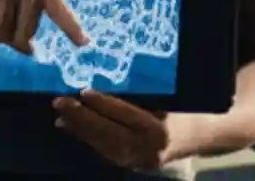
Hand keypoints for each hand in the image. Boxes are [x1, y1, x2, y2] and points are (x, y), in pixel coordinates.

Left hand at [53, 90, 175, 169]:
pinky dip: (85, 137)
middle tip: (60, 101)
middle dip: (81, 117)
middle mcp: (146, 147)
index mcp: (157, 128)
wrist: (194, 139)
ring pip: (102, 144)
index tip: (83, 91)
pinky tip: (70, 127)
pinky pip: (103, 150)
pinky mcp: (129, 164)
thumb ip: (134, 98)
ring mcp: (137, 160)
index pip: (125, 115)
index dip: (103, 103)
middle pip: (108, 132)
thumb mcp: (161, 101)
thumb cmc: (177, 112)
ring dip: (78, 128)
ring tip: (60, 114)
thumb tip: (98, 89)